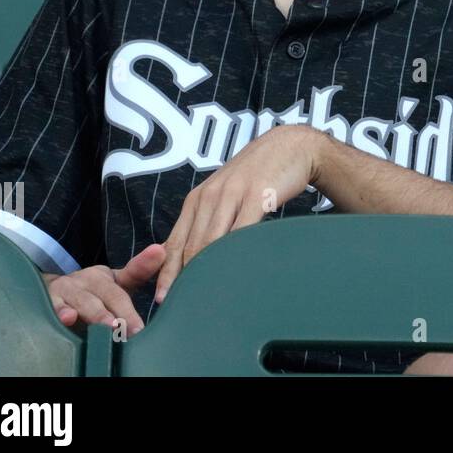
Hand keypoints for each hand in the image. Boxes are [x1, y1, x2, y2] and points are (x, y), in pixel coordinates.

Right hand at [43, 244, 165, 333]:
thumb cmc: (91, 292)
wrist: (49, 291)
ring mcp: (68, 289)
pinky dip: (61, 312)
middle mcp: (88, 278)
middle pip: (110, 294)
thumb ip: (139, 271)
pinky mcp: (50, 301)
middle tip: (136, 326)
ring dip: (98, 314)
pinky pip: (55, 308)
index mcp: (107, 275)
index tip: (160, 253)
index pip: (131, 274)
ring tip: (112, 324)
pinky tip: (68, 318)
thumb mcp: (115, 282)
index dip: (145, 265)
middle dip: (124, 310)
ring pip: (85, 302)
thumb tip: (163, 250)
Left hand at [154, 124, 323, 303]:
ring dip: (205, 272)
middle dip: (182, 279)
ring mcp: (232, 195)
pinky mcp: (256, 196)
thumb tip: (192, 256)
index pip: (175, 242)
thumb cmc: (258, 175)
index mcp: (198, 199)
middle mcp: (209, 197)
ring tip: (203, 299)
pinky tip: (234, 273)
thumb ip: (209, 220)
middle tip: (179, 307)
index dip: (166, 273)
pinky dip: (234, 255)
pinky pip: (241, 232)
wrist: (290, 146)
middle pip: (190, 247)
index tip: (162, 298)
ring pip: (212, 242)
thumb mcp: (226, 193)